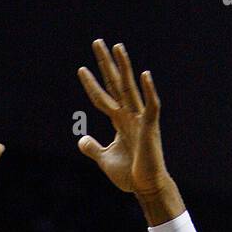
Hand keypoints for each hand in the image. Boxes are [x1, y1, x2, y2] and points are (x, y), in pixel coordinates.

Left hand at [77, 40, 166, 195]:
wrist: (147, 189)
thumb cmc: (130, 175)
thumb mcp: (105, 160)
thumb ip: (94, 148)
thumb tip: (82, 139)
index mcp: (119, 121)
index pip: (102, 98)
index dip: (92, 84)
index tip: (81, 70)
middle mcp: (129, 115)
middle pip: (115, 84)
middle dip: (106, 64)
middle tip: (97, 42)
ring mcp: (141, 120)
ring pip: (131, 88)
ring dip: (124, 68)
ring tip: (117, 47)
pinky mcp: (151, 128)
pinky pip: (151, 106)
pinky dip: (149, 91)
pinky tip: (145, 75)